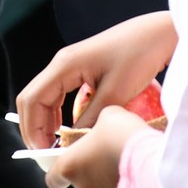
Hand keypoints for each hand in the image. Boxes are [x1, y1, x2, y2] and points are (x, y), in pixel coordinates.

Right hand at [16, 10, 175, 148]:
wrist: (156, 34)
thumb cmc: (138, 58)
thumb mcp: (115, 94)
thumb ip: (90, 120)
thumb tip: (73, 144)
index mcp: (64, 66)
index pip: (32, 100)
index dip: (32, 129)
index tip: (42, 153)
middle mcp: (61, 63)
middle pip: (32, 98)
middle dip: (34, 127)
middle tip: (45, 153)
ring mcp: (69, 65)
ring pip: (43, 97)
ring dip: (44, 121)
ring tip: (54, 146)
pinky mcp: (80, 69)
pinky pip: (58, 94)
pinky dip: (56, 113)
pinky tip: (66, 129)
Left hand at [44, 105, 147, 187]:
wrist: (153, 161)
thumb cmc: (123, 136)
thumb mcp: (107, 116)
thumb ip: (96, 125)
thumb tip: (101, 129)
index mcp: (69, 166)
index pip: (52, 179)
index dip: (58, 173)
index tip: (68, 165)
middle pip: (80, 184)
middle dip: (91, 173)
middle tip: (107, 157)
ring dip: (107, 182)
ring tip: (124, 166)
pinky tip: (135, 177)